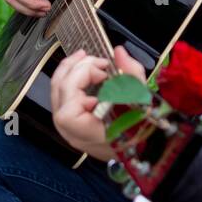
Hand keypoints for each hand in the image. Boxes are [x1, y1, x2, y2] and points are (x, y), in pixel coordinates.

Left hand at [50, 45, 147, 161]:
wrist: (144, 148)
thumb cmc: (143, 130)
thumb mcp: (142, 100)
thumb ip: (130, 73)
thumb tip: (119, 53)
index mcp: (88, 134)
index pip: (69, 108)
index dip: (81, 81)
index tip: (103, 73)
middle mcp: (72, 133)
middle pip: (59, 94)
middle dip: (74, 68)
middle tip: (94, 58)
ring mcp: (68, 128)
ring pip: (57, 94)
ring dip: (70, 71)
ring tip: (85, 58)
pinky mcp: (71, 122)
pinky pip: (63, 97)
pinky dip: (72, 81)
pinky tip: (84, 71)